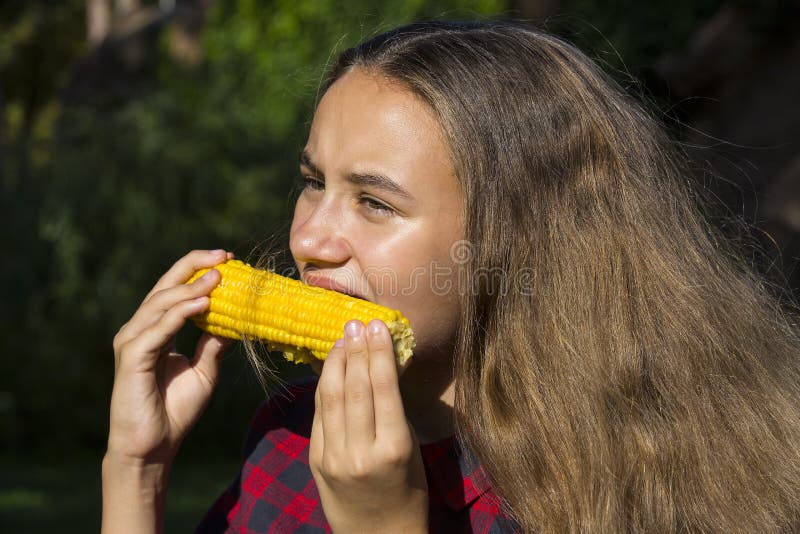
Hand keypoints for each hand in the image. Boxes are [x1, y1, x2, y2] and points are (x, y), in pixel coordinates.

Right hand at [106, 249, 232, 467]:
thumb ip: (214, 343)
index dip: (199, 271)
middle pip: (165, 285)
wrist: (153, 447)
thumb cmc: (175, 410)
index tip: (229, 260)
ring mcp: (133, 342)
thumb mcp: (204, 370)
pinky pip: (158, 329)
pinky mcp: (132, 358)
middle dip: (194, 266)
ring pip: (161, 303)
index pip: (175, 288)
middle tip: (224, 256)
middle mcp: (141, 329)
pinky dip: (179, 313)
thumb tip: (236, 320)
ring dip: (190, 287)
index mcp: (156, 329)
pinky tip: (203, 303)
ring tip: (218, 276)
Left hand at [310, 319, 427, 533]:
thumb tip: (384, 365)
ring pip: (330, 397)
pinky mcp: (316, 460)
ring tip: (344, 336)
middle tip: (358, 322)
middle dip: (356, 350)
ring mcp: (333, 457)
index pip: (383, 390)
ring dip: (336, 361)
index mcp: (393, 449)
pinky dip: (325, 384)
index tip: (379, 326)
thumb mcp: (411, 450)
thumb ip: (394, 411)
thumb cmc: (408, 492)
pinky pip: (320, 413)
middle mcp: (360, 452)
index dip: (379, 354)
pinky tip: (331, 365)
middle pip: (354, 388)